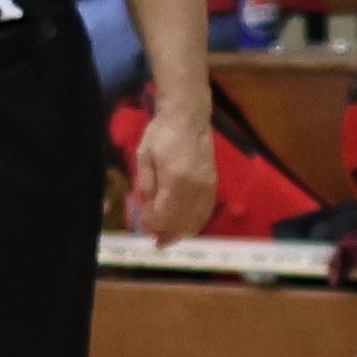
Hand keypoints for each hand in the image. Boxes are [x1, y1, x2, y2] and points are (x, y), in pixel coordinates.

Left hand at [133, 104, 217, 247]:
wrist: (188, 117)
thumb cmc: (161, 134)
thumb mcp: (144, 157)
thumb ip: (145, 186)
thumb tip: (147, 212)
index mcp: (175, 180)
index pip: (163, 215)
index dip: (152, 225)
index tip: (143, 227)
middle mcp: (195, 188)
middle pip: (181, 223)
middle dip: (166, 234)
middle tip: (155, 240)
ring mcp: (207, 187)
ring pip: (196, 221)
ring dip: (181, 233)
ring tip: (169, 238)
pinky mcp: (213, 185)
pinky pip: (205, 212)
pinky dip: (195, 223)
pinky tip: (186, 227)